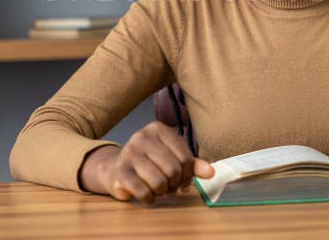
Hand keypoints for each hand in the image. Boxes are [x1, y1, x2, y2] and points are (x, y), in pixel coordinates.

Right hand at [81, 121, 213, 203]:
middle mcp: (142, 136)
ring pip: (159, 182)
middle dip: (174, 184)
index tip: (182, 180)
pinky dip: (149, 199)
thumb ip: (192, 165)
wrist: (117, 168)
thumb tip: (211, 172)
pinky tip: (147, 195)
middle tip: (169, 186)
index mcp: (159, 129)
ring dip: (161, 192)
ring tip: (157, 188)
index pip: (185, 158)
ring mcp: (129, 152)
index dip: (187, 175)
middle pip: (173, 170)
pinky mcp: (120, 170)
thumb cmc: (150, 163)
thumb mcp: (172, 158)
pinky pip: (144, 192)